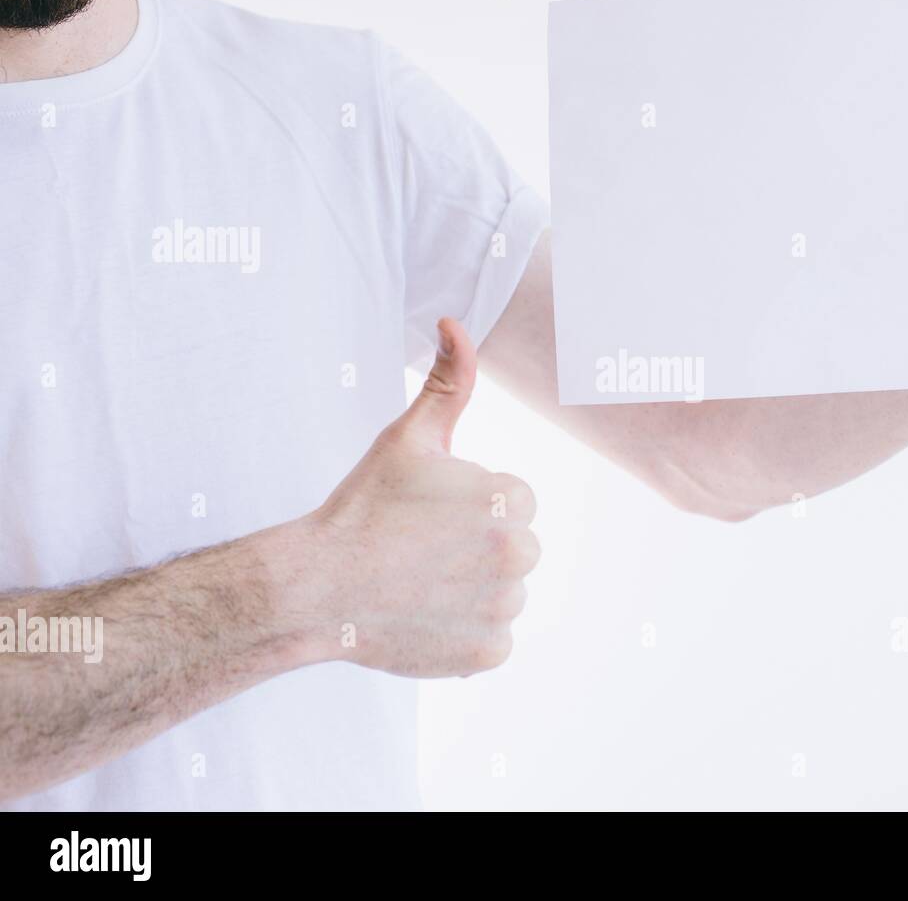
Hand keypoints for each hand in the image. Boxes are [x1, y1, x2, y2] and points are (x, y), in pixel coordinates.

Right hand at [278, 317, 539, 676]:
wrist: (318, 586)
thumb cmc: (363, 507)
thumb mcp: (408, 438)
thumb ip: (449, 381)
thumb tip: (455, 324)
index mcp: (509, 500)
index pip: (515, 501)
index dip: (471, 505)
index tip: (430, 515)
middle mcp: (518, 555)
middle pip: (515, 548)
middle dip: (477, 548)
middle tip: (421, 550)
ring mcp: (504, 608)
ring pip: (505, 593)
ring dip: (473, 591)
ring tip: (420, 583)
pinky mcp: (487, 653)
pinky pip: (494, 640)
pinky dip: (465, 634)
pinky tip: (425, 617)